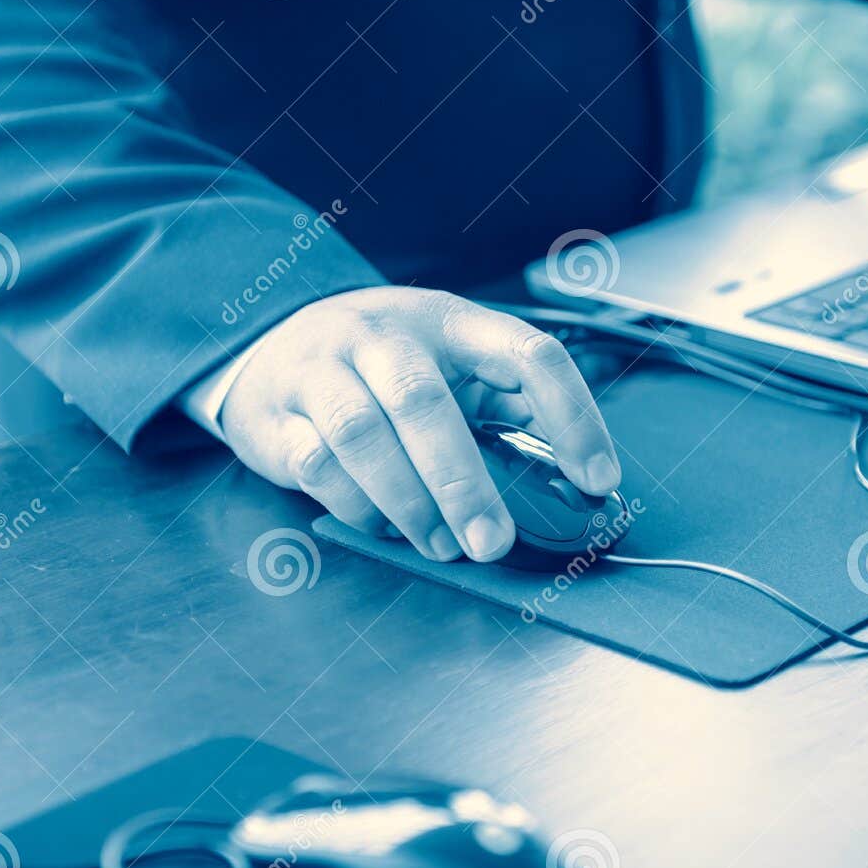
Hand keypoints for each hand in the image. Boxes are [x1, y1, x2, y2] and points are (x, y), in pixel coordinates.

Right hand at [220, 287, 621, 562]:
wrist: (270, 345)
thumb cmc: (381, 367)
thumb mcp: (449, 365)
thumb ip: (504, 412)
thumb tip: (568, 484)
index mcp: (450, 322)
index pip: (528, 353)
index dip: (571, 417)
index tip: (597, 480)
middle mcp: (383, 335)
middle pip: (424, 402)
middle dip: (462, 483)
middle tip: (491, 543)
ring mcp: (322, 369)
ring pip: (362, 434)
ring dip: (407, 501)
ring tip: (439, 545)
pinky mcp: (278, 415)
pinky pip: (316, 463)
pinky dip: (354, 505)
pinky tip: (381, 524)